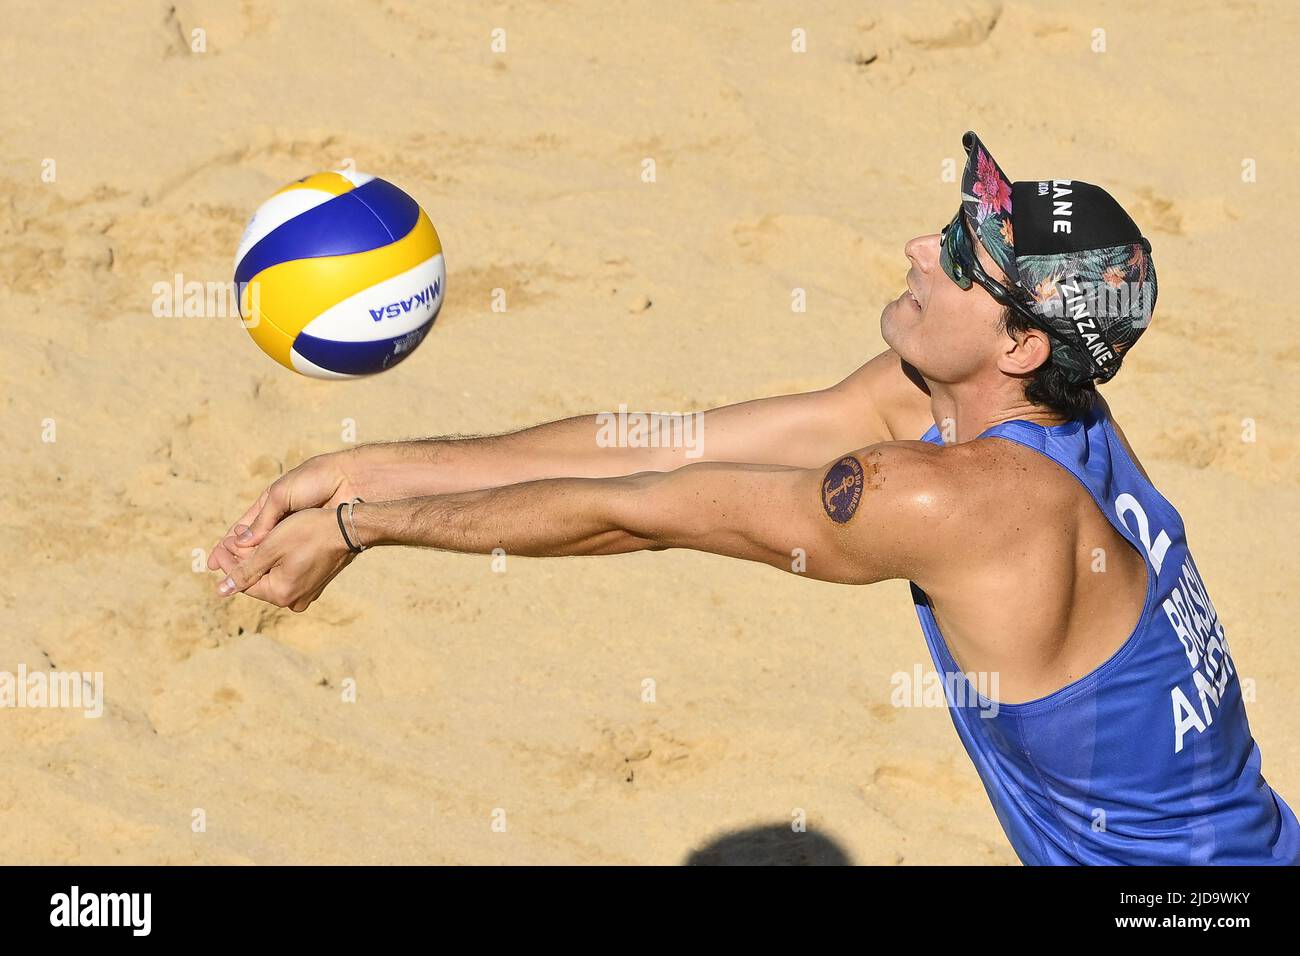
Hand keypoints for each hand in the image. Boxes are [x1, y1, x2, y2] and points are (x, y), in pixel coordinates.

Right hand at [208, 451, 360, 576]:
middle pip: (255, 546)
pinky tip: (272, 580)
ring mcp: (297, 534)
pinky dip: (279, 568)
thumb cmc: (315, 481)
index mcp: (270, 505)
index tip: (213, 562)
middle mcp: (281, 521)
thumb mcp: (282, 495)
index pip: (243, 530)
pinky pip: (291, 559)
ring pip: (272, 555)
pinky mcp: (313, 543)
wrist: (350, 481)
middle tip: (225, 574)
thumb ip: (263, 519)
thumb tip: (241, 543)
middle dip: (239, 560)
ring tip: (243, 580)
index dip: (227, 545)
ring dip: (258, 566)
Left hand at [215, 507, 354, 611]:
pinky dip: (276, 561)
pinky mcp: (315, 583)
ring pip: (272, 576)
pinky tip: (272, 545)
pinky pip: (287, 574)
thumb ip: (244, 570)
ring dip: (258, 558)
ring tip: (249, 540)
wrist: (349, 528)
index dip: (227, 562)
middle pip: (257, 580)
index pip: (243, 581)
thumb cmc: (309, 532)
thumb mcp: (271, 547)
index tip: (220, 543)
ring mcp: (306, 593)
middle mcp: (293, 600)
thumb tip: (221, 591)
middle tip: (232, 538)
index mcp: (281, 594)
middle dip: (243, 559)